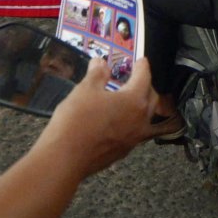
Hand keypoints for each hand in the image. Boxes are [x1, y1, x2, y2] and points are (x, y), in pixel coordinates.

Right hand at [36, 56, 158, 178]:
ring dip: (142, 106)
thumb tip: (101, 62)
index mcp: (134, 100)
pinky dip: (131, 123)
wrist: (66, 157)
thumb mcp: (85, 89)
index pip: (144, 77)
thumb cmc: (77, 119)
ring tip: (130, 100)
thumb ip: (97, 74)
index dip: (142, 66)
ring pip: (146, 118)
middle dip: (146, 86)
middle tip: (136, 78)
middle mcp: (140, 120)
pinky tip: (118, 122)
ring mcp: (133, 139)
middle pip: (151, 98)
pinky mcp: (123, 152)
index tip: (141, 60)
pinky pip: (135, 133)